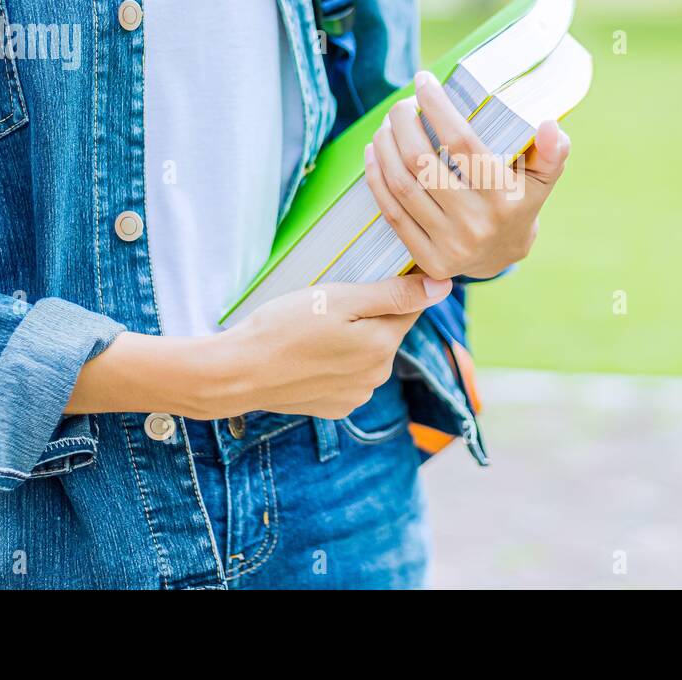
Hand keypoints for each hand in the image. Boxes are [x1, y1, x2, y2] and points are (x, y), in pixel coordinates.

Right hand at [69, 275, 451, 418]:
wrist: (237, 373)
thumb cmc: (284, 326)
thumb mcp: (339, 299)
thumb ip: (394, 294)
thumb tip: (444, 286)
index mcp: (383, 345)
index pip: (409, 306)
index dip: (393, 285)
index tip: (370, 273)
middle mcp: (377, 375)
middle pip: (388, 330)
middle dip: (370, 313)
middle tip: (331, 298)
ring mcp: (356, 395)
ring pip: (368, 353)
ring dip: (354, 338)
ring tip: (316, 325)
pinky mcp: (335, 407)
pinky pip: (348, 375)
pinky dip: (336, 361)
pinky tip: (309, 350)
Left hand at [363, 70, 570, 280]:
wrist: (503, 256)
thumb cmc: (519, 202)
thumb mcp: (543, 177)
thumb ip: (552, 151)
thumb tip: (550, 124)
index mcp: (504, 198)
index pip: (462, 143)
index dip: (438, 108)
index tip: (423, 81)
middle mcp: (475, 224)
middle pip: (422, 162)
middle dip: (403, 124)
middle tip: (401, 104)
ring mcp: (449, 245)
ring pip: (402, 185)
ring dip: (386, 147)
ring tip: (386, 124)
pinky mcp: (427, 258)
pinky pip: (392, 212)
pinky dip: (377, 178)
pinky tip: (375, 152)